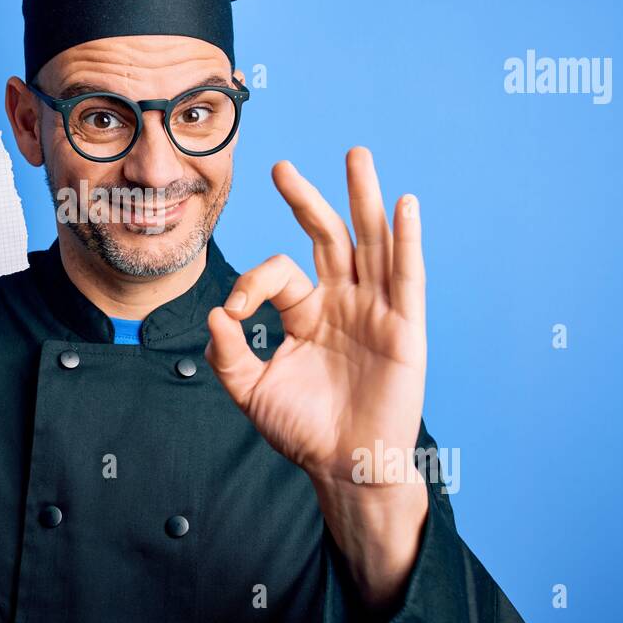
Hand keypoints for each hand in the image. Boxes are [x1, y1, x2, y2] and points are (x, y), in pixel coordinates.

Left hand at [205, 148, 428, 606]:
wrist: (344, 467)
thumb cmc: (303, 430)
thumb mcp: (252, 390)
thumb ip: (229, 353)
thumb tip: (215, 313)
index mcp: (307, 312)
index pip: (280, 272)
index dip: (253, 282)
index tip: (235, 310)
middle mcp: (343, 302)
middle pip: (329, 236)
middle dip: (308, 199)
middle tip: (283, 166)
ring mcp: (376, 311)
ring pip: (370, 243)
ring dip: (364, 199)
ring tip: (356, 156)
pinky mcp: (405, 328)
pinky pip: (407, 277)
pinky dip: (407, 240)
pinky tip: (404, 206)